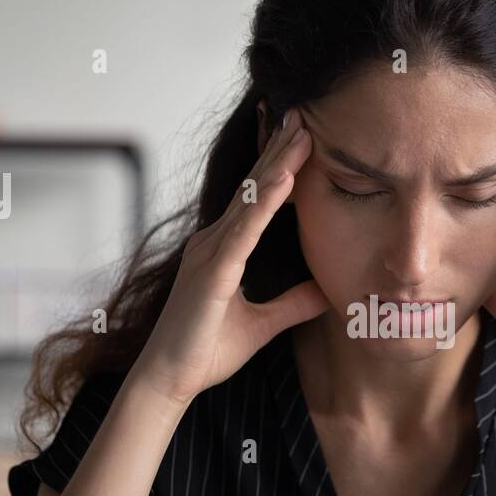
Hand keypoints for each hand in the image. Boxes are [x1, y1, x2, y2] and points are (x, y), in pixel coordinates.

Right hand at [131, 106, 328, 408]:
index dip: (279, 167)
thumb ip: (292, 305)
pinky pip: (244, 231)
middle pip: (254, 188)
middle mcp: (213, 242)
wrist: (169, 381)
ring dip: (278, 164)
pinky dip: (266, 204)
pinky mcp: (212, 272)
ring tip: (302, 131)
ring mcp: (210, 253)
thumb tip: (326, 292)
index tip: (303, 137)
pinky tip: (285, 180)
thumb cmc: (204, 353)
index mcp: (223, 250)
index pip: (258, 199)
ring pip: (250, 199)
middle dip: (280, 150)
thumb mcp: (263, 325)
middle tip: (305, 114)